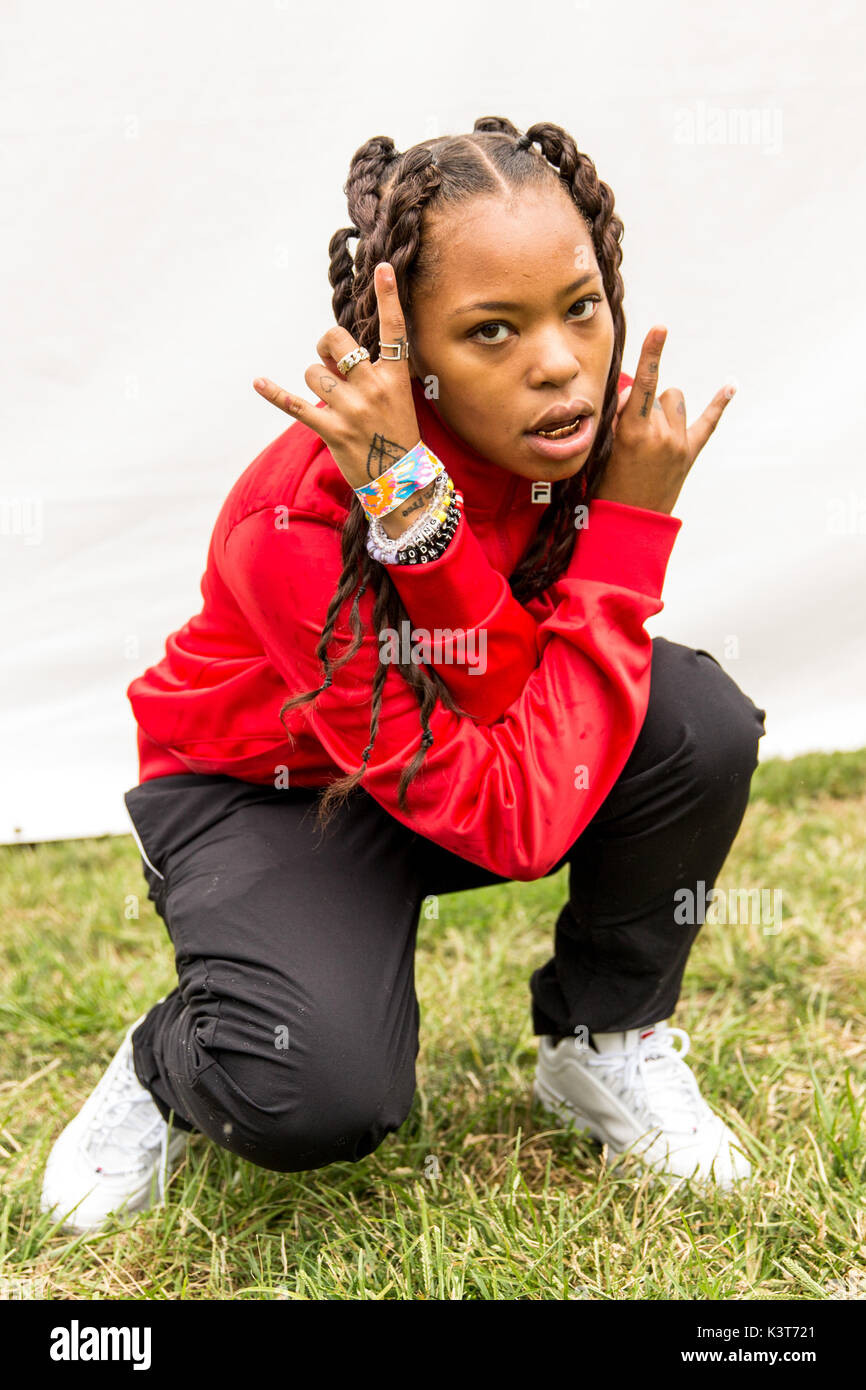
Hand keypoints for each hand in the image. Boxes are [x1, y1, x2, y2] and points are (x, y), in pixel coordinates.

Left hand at [252, 263, 421, 495]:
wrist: (400, 480)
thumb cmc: (395, 434)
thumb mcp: (396, 397)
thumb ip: (369, 370)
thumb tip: (334, 352)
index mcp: (394, 377)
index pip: (393, 330)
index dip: (387, 296)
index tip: (381, 268)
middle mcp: (373, 388)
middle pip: (336, 341)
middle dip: (325, 344)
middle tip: (330, 359)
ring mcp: (352, 409)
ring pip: (313, 372)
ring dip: (315, 380)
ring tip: (331, 399)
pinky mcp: (332, 430)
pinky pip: (295, 405)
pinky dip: (275, 393)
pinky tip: (258, 383)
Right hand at [596, 326, 735, 515]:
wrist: (630, 521)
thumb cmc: (607, 484)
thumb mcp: (605, 447)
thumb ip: (620, 415)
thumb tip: (634, 391)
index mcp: (633, 432)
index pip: (643, 384)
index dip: (651, 354)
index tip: (661, 328)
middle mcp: (661, 434)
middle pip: (658, 393)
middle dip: (645, 404)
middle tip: (631, 434)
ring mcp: (679, 444)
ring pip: (676, 402)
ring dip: (664, 408)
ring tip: (651, 434)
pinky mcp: (690, 453)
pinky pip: (708, 422)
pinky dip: (719, 403)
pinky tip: (731, 386)